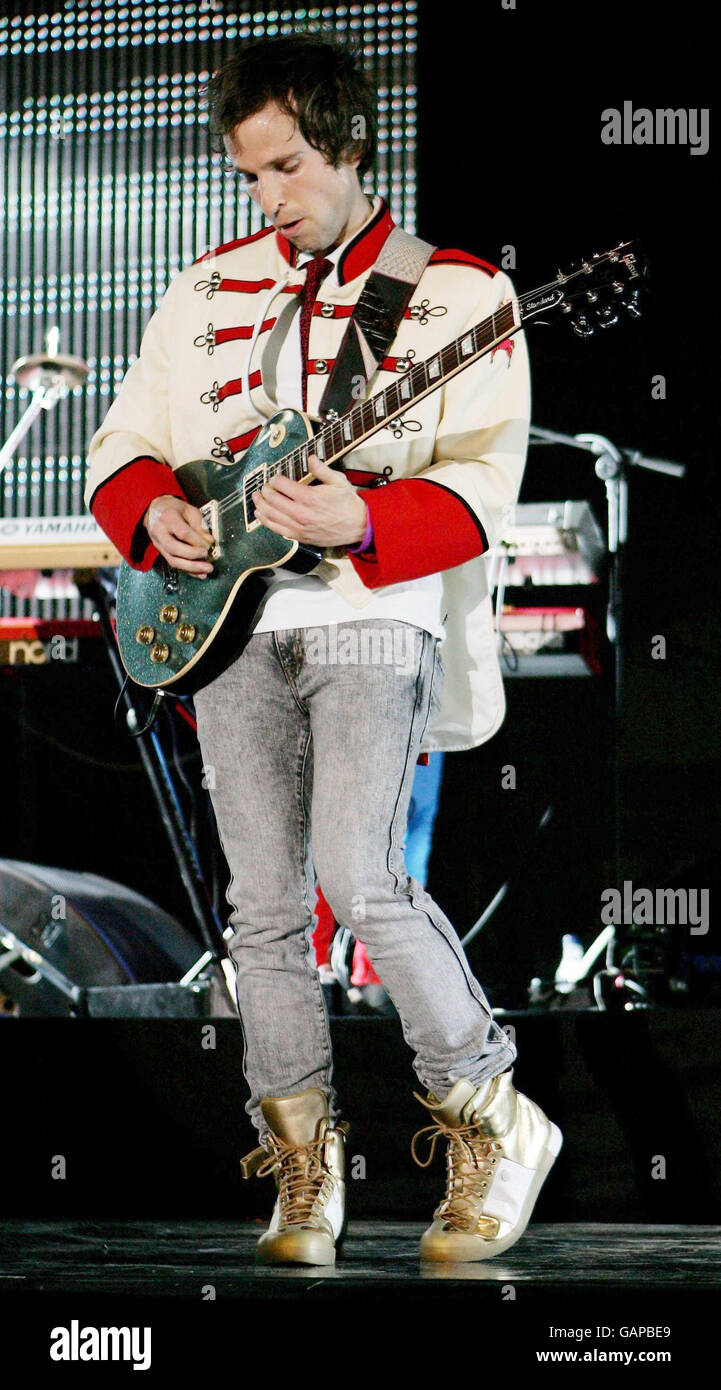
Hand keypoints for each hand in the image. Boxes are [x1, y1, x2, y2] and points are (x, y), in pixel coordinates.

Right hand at [143, 495, 214, 575]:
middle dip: (193, 556)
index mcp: (168, 517)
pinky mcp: (160, 552)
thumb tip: (209, 540)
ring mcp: (158, 543)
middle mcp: (159, 531)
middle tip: (207, 558)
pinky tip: (199, 574)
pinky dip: (187, 571)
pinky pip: (173, 564)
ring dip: (191, 568)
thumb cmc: (173, 509)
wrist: (153, 510)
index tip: (208, 545)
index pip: (183, 533)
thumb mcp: (188, 509)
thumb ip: (200, 524)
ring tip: (206, 570)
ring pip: (172, 560)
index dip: (197, 541)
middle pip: (174, 548)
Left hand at [252, 455, 367, 547]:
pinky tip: (260, 514)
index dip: (275, 479)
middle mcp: (301, 513)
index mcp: (310, 497)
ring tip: (256, 498)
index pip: (282, 485)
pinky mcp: (300, 537)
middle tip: (262, 486)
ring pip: (271, 515)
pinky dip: (266, 521)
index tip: (275, 477)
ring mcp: (299, 527)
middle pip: (272, 499)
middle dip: (264, 491)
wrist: (358, 526)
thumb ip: (322, 469)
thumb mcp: (338, 481)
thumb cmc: (348, 504)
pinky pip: (277, 529)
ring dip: (260, 505)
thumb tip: (310, 457)